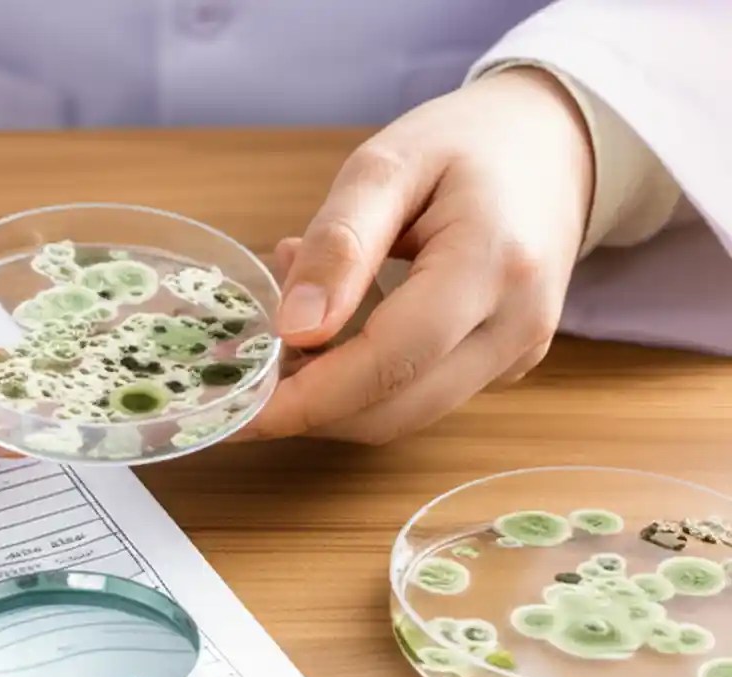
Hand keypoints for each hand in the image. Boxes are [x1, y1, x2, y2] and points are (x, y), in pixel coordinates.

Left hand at [242, 67, 593, 443]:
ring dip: (332, 398)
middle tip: (244, 372)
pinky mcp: (506, 365)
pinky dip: (363, 383)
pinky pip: (422, 396)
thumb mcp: (386, 166)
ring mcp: (518, 353)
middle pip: (397, 408)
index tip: (242, 410)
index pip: (392, 361)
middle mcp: (518, 325)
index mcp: (493, 264)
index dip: (311, 397)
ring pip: (406, 414)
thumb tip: (294, 328)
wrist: (553, 144)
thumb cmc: (465, 143)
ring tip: (285, 334)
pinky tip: (332, 330)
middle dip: (311, 410)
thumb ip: (339, 245)